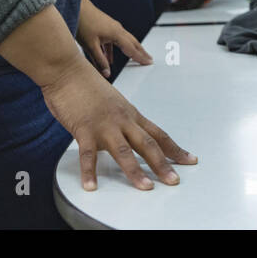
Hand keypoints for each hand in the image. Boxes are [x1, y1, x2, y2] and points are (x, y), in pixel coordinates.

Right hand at [40, 58, 197, 190]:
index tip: (190, 160)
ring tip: (146, 188)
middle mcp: (122, 120)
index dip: (175, 149)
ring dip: (136, 171)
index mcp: (130, 114)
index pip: (158, 134)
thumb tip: (125, 135)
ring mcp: (104, 125)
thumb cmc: (85, 84)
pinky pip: (87, 155)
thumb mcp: (112, 101)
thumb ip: (120, 120)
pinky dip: (89, 172)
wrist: (66, 69)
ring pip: (124, 151)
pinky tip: (91, 186)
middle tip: (174, 181)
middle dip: (163, 165)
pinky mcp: (84, 128)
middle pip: (147, 144)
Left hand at [77, 0, 150, 78]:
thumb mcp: (91, 46)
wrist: (77, 6)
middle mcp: (117, 29)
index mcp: (116, 34)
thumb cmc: (83, 23)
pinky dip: (114, 50)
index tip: (149, 62)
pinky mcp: (106, 26)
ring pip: (124, 40)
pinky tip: (108, 58)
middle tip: (149, 59)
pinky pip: (114, 40)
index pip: (131, 48)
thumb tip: (107, 73)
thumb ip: (99, 61)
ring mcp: (112, 26)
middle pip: (133, 42)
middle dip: (141, 52)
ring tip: (134, 58)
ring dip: (130, 50)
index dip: (140, 57)